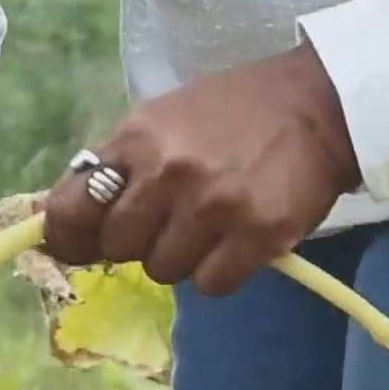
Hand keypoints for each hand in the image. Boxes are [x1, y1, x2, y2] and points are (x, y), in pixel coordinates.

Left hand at [43, 40, 360, 294]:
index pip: (72, 207)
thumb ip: (122, 165)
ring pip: (163, 270)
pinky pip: (210, 285)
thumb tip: (70, 220)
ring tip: (211, 223)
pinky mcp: (256, 235)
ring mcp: (213, 206)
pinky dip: (220, 271)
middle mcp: (169, 172)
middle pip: (118, 247)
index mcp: (137, 139)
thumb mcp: (164, 120)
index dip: (69, 235)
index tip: (79, 244)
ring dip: (182, 257)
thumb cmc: (235, 112)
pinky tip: (236, 240)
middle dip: (138, 242)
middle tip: (169, 222)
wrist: (318, 104)